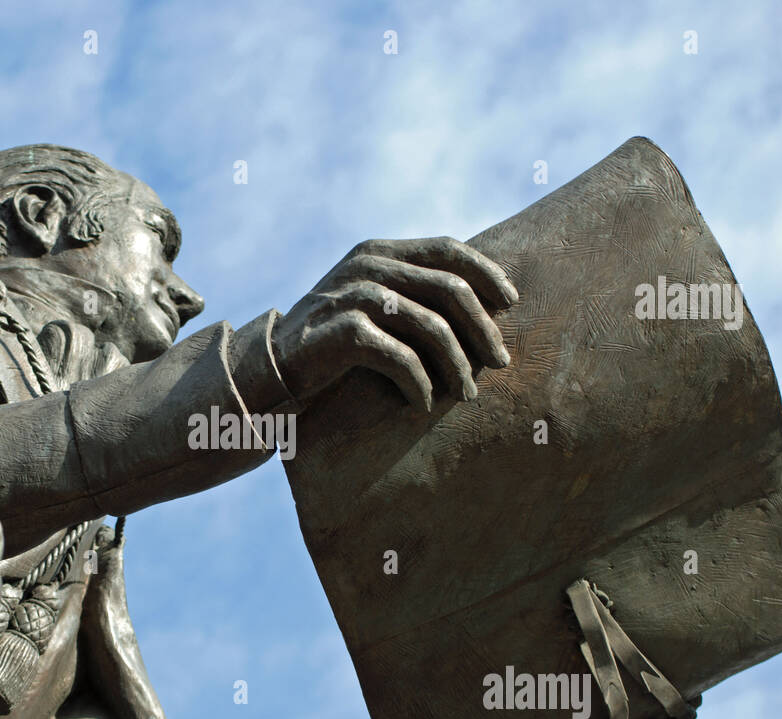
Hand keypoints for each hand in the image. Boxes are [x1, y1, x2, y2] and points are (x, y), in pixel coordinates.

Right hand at [271, 237, 517, 411]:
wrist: (270, 367)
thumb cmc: (329, 340)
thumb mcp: (369, 302)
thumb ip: (409, 291)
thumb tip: (480, 303)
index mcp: (379, 252)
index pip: (448, 249)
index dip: (486, 273)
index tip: (511, 303)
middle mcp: (368, 266)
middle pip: (450, 290)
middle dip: (483, 329)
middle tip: (500, 363)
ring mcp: (355, 297)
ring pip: (433, 328)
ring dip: (457, 367)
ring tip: (466, 395)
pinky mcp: (344, 332)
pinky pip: (402, 359)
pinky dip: (420, 385)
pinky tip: (423, 404)